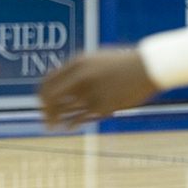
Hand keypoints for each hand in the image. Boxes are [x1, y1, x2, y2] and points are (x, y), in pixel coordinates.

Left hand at [39, 48, 156, 128]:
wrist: (146, 68)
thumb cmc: (120, 63)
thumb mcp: (95, 60)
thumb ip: (78, 69)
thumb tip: (62, 80)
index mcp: (77, 63)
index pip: (48, 81)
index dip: (42, 94)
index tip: (41, 102)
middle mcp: (81, 77)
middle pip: (51, 96)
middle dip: (44, 109)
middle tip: (43, 118)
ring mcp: (92, 92)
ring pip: (64, 109)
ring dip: (54, 119)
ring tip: (50, 125)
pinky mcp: (103, 106)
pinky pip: (80, 118)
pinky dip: (70, 124)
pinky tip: (68, 127)